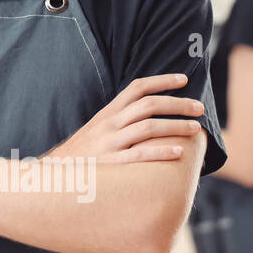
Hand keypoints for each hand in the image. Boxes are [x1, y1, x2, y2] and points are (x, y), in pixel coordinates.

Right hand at [48, 73, 204, 164]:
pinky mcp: (109, 163)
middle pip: (148, 105)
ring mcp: (109, 143)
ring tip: (195, 129)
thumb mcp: (95, 129)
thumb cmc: (81, 153)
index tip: (183, 79)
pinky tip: (178, 153)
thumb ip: (118, 120)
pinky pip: (138, 155)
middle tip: (199, 108)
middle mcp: (109, 124)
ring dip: (175, 126)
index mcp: (107, 113)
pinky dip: (160, 152)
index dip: (161, 81)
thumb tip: (146, 114)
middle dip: (177, 104)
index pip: (136, 88)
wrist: (53, 173)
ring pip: (147, 128)